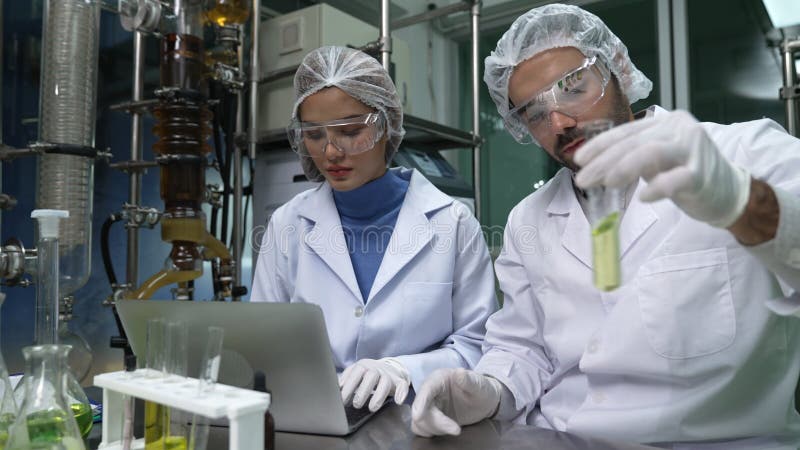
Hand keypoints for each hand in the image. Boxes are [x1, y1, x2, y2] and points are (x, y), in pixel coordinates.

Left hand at [340, 358, 409, 411]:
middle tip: (356, 405)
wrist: (388, 368)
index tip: (341, 398)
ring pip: (385, 382)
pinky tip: (398, 401)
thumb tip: (333, 389)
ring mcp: (388, 374)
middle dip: (362, 391)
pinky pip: (402, 385)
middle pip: (370, 376)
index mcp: (363, 365)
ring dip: (378, 396)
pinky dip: (401, 393)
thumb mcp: (355, 373)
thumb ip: (345, 379)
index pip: (355, 373)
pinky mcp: (399, 381)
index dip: (348, 385)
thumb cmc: (366, 374)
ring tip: (372, 408)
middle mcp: (376, 368)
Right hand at [411, 368, 501, 436]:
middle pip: (421, 409)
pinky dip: (429, 432)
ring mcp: (428, 405)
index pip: (426, 390)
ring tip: (455, 428)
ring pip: (419, 421)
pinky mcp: (430, 417)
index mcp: (438, 379)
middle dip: (437, 422)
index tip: (418, 416)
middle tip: (456, 430)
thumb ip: (468, 380)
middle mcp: (429, 391)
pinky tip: (445, 431)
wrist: (484, 400)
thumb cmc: (481, 389)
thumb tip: (459, 372)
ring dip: (434, 429)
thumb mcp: (479, 384)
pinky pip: (420, 427)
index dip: (420, 403)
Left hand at [574, 110, 750, 227]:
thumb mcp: (657, 160)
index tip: (578, 160)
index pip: (626, 131)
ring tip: (606, 183)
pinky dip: (658, 187)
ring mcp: (694, 149)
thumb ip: (633, 156)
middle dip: (604, 161)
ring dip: (624, 168)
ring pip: (652, 152)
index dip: (600, 145)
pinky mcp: (703, 173)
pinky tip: (643, 198)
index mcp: (665, 123)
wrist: (729, 192)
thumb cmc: (686, 174)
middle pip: (635, 142)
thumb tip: (594, 164)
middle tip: (583, 179)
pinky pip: (677, 178)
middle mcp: (680, 129)